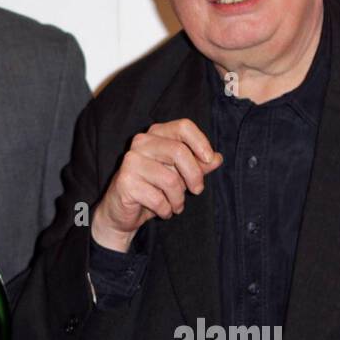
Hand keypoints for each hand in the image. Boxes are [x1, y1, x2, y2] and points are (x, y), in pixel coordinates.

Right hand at [91, 118, 222, 251]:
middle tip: (197, 190)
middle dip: (194, 176)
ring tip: (175, 205)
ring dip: (178, 199)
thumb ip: (198, 165)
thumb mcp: (180, 175)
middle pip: (179, 152)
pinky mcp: (125, 182)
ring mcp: (131, 161)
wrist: (122, 212)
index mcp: (156, 135)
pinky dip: (166, 210)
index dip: (200, 142)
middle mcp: (141, 143)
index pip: (183, 126)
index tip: (209, 160)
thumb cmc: (153, 189)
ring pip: (170, 179)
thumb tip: (217, 158)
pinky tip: (162, 211)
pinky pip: (158, 198)